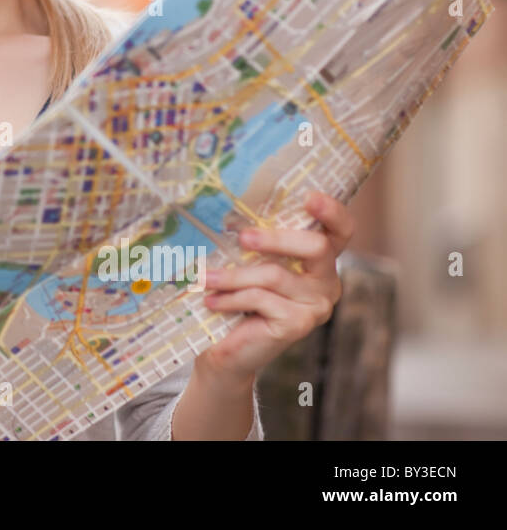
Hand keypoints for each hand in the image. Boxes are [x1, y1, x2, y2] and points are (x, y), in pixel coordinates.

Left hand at [198, 190, 352, 386]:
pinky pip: (261, 299)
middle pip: (316, 246)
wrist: (229, 348)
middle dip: (275, 238)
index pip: (340, 230)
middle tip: (242, 235)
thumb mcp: (248, 263)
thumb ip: (253, 241)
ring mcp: (317, 305)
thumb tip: (230, 215)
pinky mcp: (300, 324)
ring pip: (275, 275)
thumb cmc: (239, 296)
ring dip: (233, 275)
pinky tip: (211, 300)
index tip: (310, 196)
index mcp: (319, 258)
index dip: (332, 211)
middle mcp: (327, 281)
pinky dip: (231, 298)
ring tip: (204, 277)